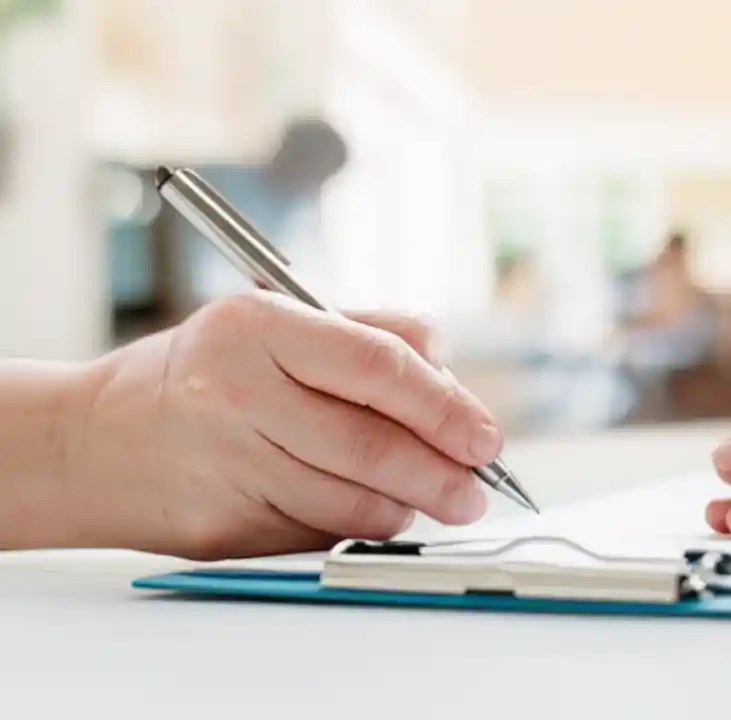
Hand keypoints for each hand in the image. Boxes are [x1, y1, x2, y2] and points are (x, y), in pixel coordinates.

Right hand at [59, 291, 501, 558]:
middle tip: (477, 487)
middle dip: (443, 473)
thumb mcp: (275, 322)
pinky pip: (322, 533)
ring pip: (354, 501)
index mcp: (257, 327)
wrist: (90, 443)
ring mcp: (228, 463)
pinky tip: (370, 510)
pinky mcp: (224, 526)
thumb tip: (453, 380)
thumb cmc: (201, 375)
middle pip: (373, 444)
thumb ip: (371, 335)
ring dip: (409, 506)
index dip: (445, 405)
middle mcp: (237, 392)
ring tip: (433, 499)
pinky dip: (361, 526)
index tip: (484, 436)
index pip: (378, 367)